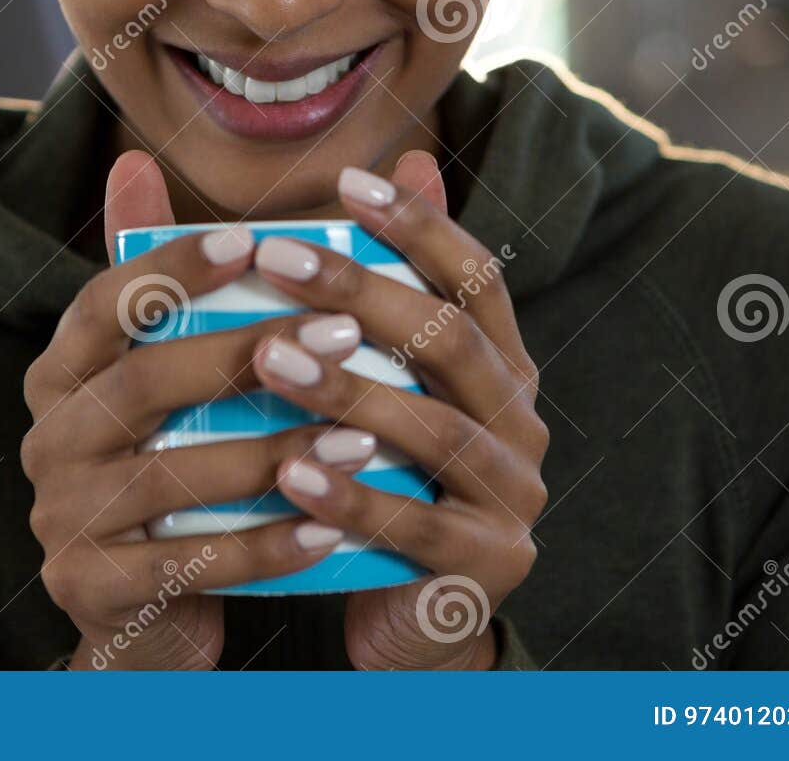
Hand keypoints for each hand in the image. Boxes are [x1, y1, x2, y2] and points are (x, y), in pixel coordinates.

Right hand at [21, 152, 377, 668]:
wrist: (141, 604)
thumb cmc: (172, 459)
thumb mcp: (163, 370)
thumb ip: (159, 277)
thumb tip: (136, 155)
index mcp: (62, 373)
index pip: (102, 302)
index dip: (172, 268)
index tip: (255, 236)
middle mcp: (48, 440)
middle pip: (141, 386)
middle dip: (244, 355)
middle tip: (340, 334)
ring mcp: (62, 520)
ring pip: (168, 478)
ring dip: (271, 454)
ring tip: (363, 436)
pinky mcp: (90, 591)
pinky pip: (188, 564)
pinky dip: (265, 546)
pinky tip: (335, 524)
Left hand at [251, 152, 548, 669]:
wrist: (413, 617)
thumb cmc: (381, 478)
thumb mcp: (376, 386)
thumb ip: (369, 296)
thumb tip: (378, 169)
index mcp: (499, 365)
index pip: (475, 275)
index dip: (420, 223)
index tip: (346, 180)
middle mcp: (520, 419)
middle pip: (449, 338)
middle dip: (360, 291)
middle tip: (274, 255)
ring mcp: (513, 493)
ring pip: (432, 429)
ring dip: (347, 391)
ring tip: (268, 359)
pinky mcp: (489, 562)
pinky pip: (416, 525)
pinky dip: (351, 497)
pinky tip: (289, 474)